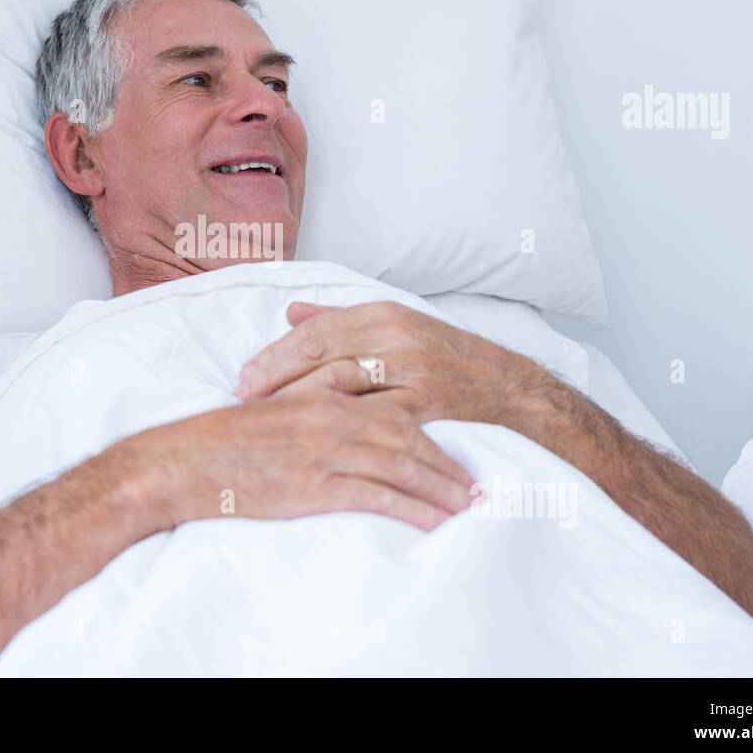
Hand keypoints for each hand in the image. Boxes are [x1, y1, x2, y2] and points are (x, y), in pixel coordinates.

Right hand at [119, 390, 477, 531]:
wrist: (185, 461)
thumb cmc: (220, 442)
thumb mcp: (271, 412)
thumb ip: (307, 408)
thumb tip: (336, 422)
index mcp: (321, 396)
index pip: (390, 411)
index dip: (428, 435)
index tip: (451, 456)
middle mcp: (331, 418)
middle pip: (407, 439)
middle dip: (446, 465)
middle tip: (474, 486)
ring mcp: (326, 451)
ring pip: (401, 467)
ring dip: (439, 489)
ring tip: (465, 507)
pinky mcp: (316, 484)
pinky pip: (378, 497)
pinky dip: (412, 510)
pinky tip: (432, 524)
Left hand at [234, 301, 548, 427]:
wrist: (511, 391)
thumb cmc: (447, 360)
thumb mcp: (397, 328)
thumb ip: (342, 320)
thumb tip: (290, 312)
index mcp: (384, 314)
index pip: (316, 329)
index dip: (275, 352)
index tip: (244, 373)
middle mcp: (396, 336)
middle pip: (320, 351)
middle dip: (274, 374)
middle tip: (241, 396)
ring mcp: (413, 369)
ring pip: (342, 381)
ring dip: (298, 400)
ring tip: (266, 417)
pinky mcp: (428, 404)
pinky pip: (375, 415)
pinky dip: (341, 427)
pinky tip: (315, 440)